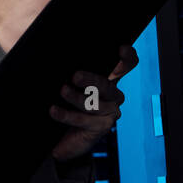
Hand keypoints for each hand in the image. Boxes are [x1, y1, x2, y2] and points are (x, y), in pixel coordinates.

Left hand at [49, 44, 139, 161]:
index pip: (127, 65)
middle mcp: (114, 94)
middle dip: (91, 79)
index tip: (121, 49)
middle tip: (75, 76)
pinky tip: (54, 110)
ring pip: (94, 104)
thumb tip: (62, 56)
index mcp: (111, 78)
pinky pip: (83, 120)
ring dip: (77, 98)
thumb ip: (75, 70)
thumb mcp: (73, 83)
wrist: (66, 133)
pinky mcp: (101, 128)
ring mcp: (110, 112)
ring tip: (63, 91)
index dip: (128, 57)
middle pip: (107, 85)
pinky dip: (67, 115)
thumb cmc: (70, 101)